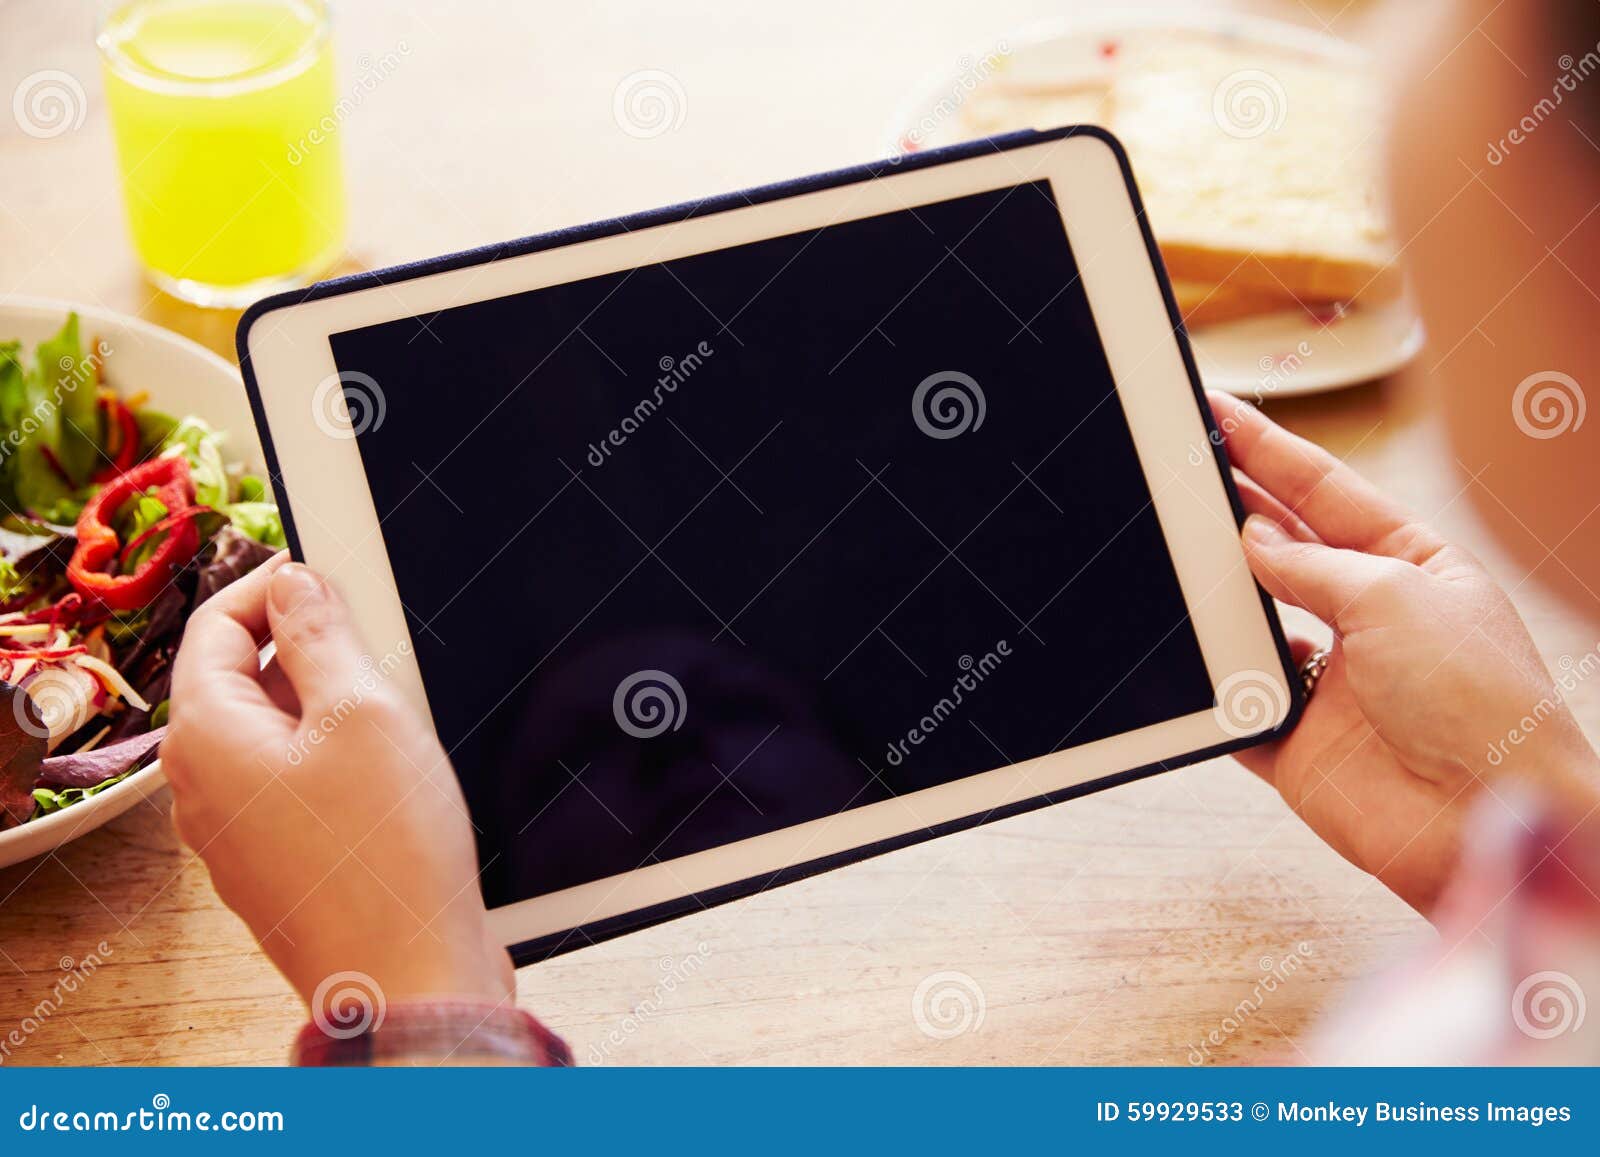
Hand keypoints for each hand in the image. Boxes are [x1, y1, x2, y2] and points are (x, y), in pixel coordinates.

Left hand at [163, 556, 512, 1014]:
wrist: (407, 979)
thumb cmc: (384, 859)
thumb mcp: (365, 711)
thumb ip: (322, 633)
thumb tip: (295, 584)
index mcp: (207, 737)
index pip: (216, 623)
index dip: (276, 586)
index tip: (333, 581)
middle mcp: (204, 786)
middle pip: (243, 676)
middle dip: (312, 650)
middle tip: (381, 652)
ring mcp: (237, 832)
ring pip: (276, 731)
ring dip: (332, 707)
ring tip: (397, 722)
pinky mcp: (278, 863)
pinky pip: (295, 783)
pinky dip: (339, 761)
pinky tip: (394, 779)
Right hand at [1209, 392, 1599, 913]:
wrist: (1487, 823)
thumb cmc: (1482, 705)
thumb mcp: (1394, 596)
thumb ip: (1310, 564)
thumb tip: (1250, 539)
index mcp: (1414, 567)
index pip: (1325, 492)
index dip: (1268, 449)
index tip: (1216, 414)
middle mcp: (1370, 620)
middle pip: (1282, 550)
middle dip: (1231, 513)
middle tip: (1178, 473)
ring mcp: (1331, 682)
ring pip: (1249, 623)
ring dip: (1217, 598)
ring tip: (1177, 559)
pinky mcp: (1296, 743)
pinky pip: (1234, 705)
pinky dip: (1212, 688)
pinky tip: (1192, 660)